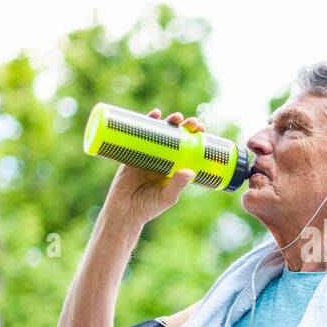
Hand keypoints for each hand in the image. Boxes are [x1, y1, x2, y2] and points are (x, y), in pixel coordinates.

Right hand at [104, 109, 205, 224]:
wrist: (124, 212)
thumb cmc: (148, 207)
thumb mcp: (167, 197)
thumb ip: (177, 185)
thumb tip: (189, 171)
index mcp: (173, 168)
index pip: (187, 148)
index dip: (195, 138)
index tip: (202, 130)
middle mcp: (162, 158)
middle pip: (175, 137)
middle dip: (184, 127)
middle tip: (192, 123)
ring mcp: (147, 154)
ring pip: (159, 133)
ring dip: (168, 121)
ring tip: (176, 117)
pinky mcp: (132, 153)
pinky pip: (139, 135)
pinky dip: (146, 122)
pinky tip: (154, 114)